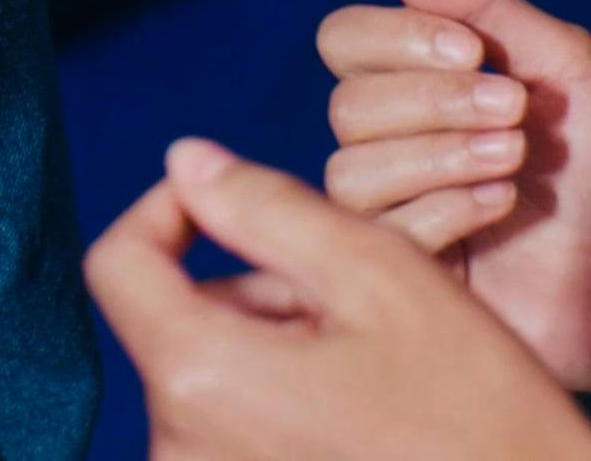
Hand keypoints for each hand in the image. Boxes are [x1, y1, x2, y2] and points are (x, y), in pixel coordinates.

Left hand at [86, 137, 590, 460]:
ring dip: (277, 340)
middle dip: (256, 285)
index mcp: (197, 377)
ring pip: (212, 372)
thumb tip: (186, 159)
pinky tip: (364, 402)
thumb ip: (267, 206)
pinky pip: (233, 426)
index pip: (116, 263)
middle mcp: (178, 447)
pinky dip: (282, 394)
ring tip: (376, 353)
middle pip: (178, 321)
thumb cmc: (473, 409)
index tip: (229, 195)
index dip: (167, 209)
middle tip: (358, 293)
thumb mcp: (380, 276)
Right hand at [314, 0, 590, 423]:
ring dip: (438, 155)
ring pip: (351, 170)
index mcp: (427, 85)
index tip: (475, 51)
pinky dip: (444, 210)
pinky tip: (504, 208)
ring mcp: (406, 214)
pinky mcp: (419, 276)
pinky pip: (383, 233)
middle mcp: (403, 145)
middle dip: (432, 101)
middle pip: (346, 106)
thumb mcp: (565, 64)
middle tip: (514, 111)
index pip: (346, 40)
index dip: (395, 37)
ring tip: (514, 162)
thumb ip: (480, 3)